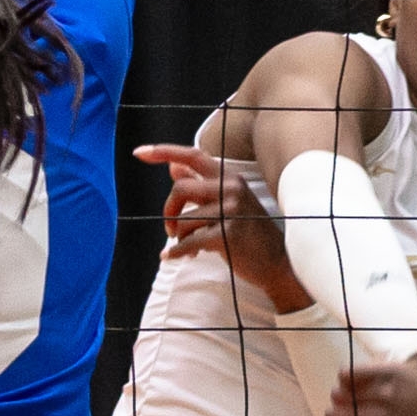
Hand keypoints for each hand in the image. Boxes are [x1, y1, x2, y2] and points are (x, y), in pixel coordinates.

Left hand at [136, 143, 306, 311]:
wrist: (278, 263)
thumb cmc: (249, 233)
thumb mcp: (228, 203)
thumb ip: (200, 185)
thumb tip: (173, 167)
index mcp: (230, 177)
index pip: (193, 155)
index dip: (163, 152)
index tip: (138, 152)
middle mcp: (231, 188)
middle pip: (180, 188)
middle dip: (169, 210)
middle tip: (170, 229)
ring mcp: (231, 210)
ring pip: (183, 220)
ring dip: (179, 237)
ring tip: (189, 247)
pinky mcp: (227, 234)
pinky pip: (188, 242)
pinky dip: (176, 253)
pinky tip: (173, 258)